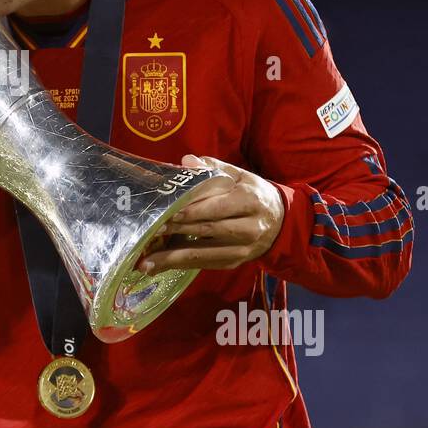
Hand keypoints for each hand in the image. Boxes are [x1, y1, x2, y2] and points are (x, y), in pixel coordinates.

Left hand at [137, 154, 284, 274]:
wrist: (281, 222)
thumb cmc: (252, 193)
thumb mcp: (240, 176)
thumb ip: (213, 168)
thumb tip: (186, 161)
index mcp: (249, 200)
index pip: (216, 207)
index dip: (191, 211)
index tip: (167, 213)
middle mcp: (249, 227)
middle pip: (208, 230)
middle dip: (177, 233)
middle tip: (149, 233)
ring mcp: (243, 249)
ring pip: (205, 254)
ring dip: (174, 258)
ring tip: (146, 262)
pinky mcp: (235, 262)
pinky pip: (205, 264)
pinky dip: (181, 266)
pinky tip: (159, 266)